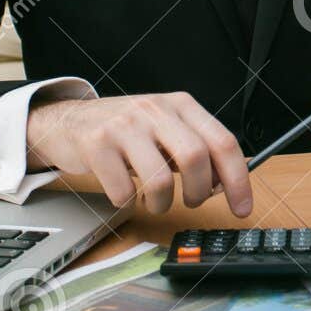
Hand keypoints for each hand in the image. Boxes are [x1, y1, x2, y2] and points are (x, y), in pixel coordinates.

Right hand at [26, 93, 252, 216]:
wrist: (68, 121)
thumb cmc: (125, 130)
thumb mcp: (165, 127)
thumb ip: (194, 148)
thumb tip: (223, 183)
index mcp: (181, 104)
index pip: (223, 141)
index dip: (238, 179)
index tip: (242, 207)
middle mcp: (156, 109)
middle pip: (196, 158)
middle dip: (199, 192)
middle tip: (192, 202)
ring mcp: (125, 125)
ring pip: (161, 179)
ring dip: (162, 203)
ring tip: (154, 199)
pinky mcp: (97, 143)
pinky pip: (123, 190)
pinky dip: (127, 200)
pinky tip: (123, 189)